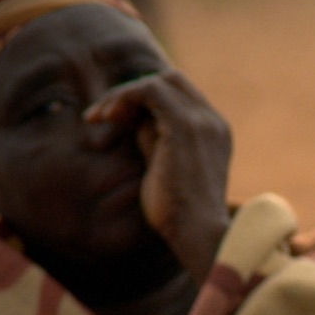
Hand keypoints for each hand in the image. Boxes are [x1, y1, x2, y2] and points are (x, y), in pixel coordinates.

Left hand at [84, 69, 232, 282]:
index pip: (180, 96)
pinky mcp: (185, 126)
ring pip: (159, 82)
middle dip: (132, 92)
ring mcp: (202, 122)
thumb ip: (154, 141)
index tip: (115, 121)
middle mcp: (213, 122)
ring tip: (99, 117)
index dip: (144, 101)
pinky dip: (125, 98)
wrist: (197, 233)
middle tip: (103, 116)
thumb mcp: (162, 168)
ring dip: (124, 95)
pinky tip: (107, 117)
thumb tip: (134, 122)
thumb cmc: (178, 214)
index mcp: (214, 132)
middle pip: (171, 81)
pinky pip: (151, 91)